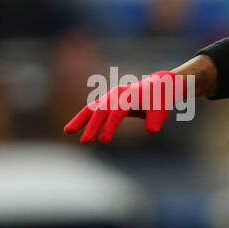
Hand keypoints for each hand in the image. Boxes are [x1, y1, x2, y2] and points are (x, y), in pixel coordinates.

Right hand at [63, 70, 185, 143]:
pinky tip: (74, 128)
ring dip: (80, 120)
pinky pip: (93, 109)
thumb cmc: (160, 100)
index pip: (116, 113)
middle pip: (100, 111)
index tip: (104, 141)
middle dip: (91, 127)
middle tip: (85, 142)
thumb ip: (155, 119)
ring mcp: (110, 96)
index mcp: (128, 95)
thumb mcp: (161, 110)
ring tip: (67, 132)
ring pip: (91, 108)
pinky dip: (83, 117)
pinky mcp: (107, 101)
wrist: (158, 86)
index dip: (110, 127)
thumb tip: (152, 131)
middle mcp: (116, 94)